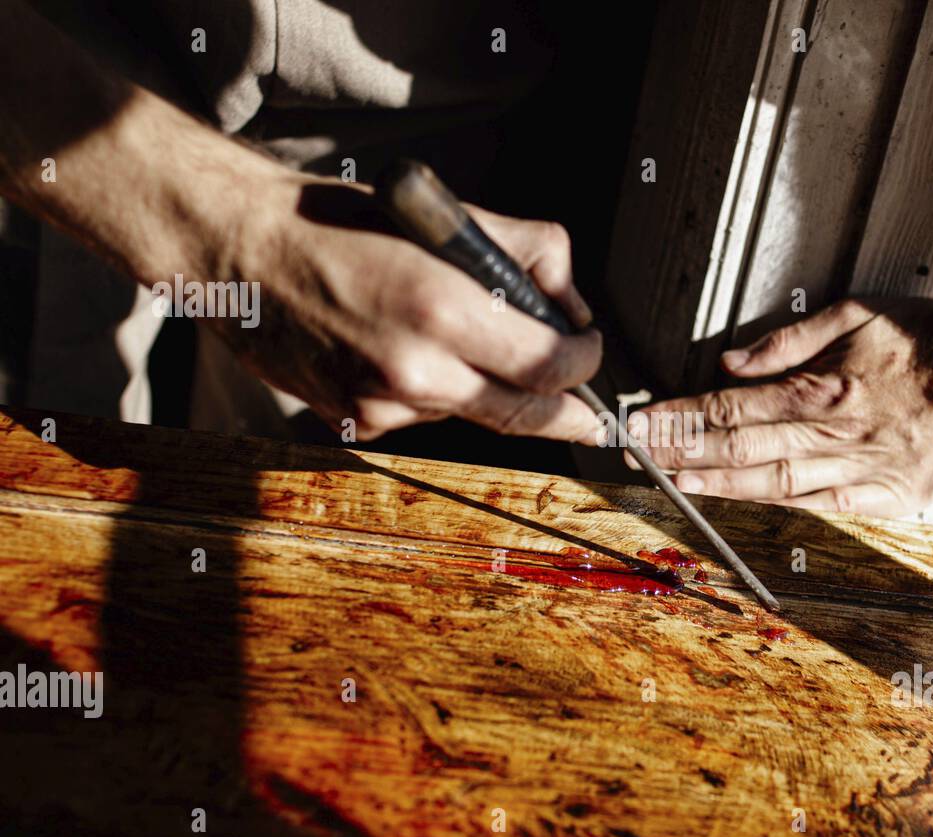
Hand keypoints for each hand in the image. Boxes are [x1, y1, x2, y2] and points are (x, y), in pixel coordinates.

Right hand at [202, 172, 602, 442]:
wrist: (240, 249)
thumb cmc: (338, 221)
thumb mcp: (443, 215)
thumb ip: (526, 253)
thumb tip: (570, 303)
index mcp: (440, 308)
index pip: (548, 365)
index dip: (583, 363)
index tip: (589, 350)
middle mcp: (413, 370)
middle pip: (524, 414)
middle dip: (566, 412)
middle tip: (589, 415)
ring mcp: (380, 405)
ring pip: (472, 414)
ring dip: (490, 391)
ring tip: (461, 342)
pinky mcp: (356, 422)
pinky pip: (424, 416)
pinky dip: (438, 392)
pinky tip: (405, 351)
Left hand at [628, 297, 932, 516]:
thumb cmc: (924, 335)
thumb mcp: (853, 313)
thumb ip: (788, 342)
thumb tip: (731, 364)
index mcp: (820, 388)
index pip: (733, 407)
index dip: (684, 419)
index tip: (646, 424)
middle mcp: (832, 433)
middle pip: (742, 446)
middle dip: (684, 452)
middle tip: (640, 457)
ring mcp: (859, 469)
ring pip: (774, 481)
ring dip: (720, 484)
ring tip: (677, 484)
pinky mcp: (887, 495)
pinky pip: (823, 506)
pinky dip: (781, 507)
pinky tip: (746, 507)